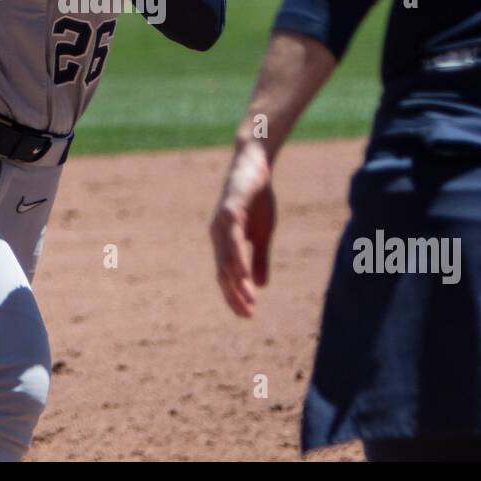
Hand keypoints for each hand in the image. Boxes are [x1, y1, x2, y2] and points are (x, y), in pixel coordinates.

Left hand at [209, 141, 276, 317]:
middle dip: (234, 296)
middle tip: (247, 315)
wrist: (255, 164)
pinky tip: (245, 275)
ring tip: (248, 302)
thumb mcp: (263, 233)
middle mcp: (218, 235)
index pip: (226, 275)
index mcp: (224, 241)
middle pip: (222, 273)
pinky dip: (237, 259)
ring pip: (226, 260)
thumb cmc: (258, 197)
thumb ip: (259, 258)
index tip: (247, 315)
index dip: (235, 296)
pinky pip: (232, 240)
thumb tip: (261, 286)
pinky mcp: (230, 211)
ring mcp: (221, 223)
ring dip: (236, 284)